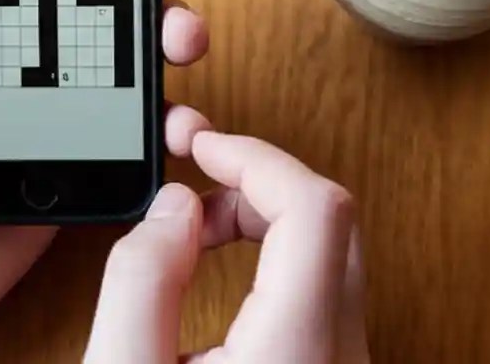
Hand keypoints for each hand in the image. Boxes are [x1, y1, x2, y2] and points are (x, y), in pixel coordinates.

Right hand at [84, 133, 369, 362]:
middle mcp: (342, 354)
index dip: (256, 158)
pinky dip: (275, 259)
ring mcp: (347, 363)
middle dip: (255, 184)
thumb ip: (142, 282)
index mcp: (297, 349)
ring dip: (262, 221)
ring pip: (331, 251)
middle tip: (191, 184)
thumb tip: (175, 207)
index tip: (203, 147)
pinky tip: (222, 272)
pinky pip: (323, 289)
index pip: (316, 208)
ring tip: (191, 238)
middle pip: (330, 219)